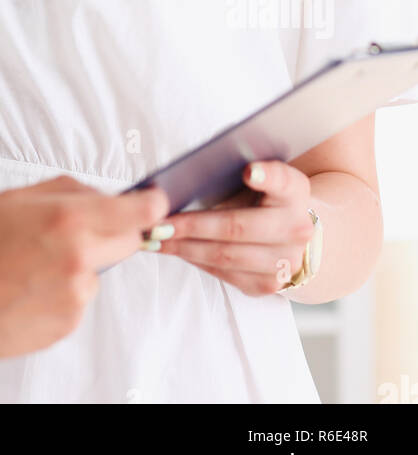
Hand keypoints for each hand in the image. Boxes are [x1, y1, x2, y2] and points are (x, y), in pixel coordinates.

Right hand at [0, 178, 170, 371]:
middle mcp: (80, 257)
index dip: (152, 205)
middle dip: (114, 232)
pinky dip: (62, 291)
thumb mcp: (13, 199)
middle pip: (128, 241)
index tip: (158, 201)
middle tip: (73, 231)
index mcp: (67, 219)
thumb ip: (64, 191)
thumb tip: (100, 193)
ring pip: (98, 270)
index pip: (135, 211)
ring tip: (31, 266)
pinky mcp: (69, 323)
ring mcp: (77, 294)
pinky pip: (79, 297)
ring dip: (79, 264)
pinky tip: (29, 289)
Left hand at [148, 159, 314, 296]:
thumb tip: (187, 176)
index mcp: (295, 191)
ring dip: (185, 247)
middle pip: (238, 226)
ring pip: (226, 256)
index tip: (249, 171)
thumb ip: (236, 170)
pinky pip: (224, 273)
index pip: (283, 180)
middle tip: (159, 222)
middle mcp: (298, 229)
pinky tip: (174, 249)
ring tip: (156, 239)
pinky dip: (195, 260)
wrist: (290, 234)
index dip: (267, 176)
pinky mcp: (268, 284)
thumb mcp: (257, 175)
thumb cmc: (261, 196)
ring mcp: (286, 261)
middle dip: (192, 225)